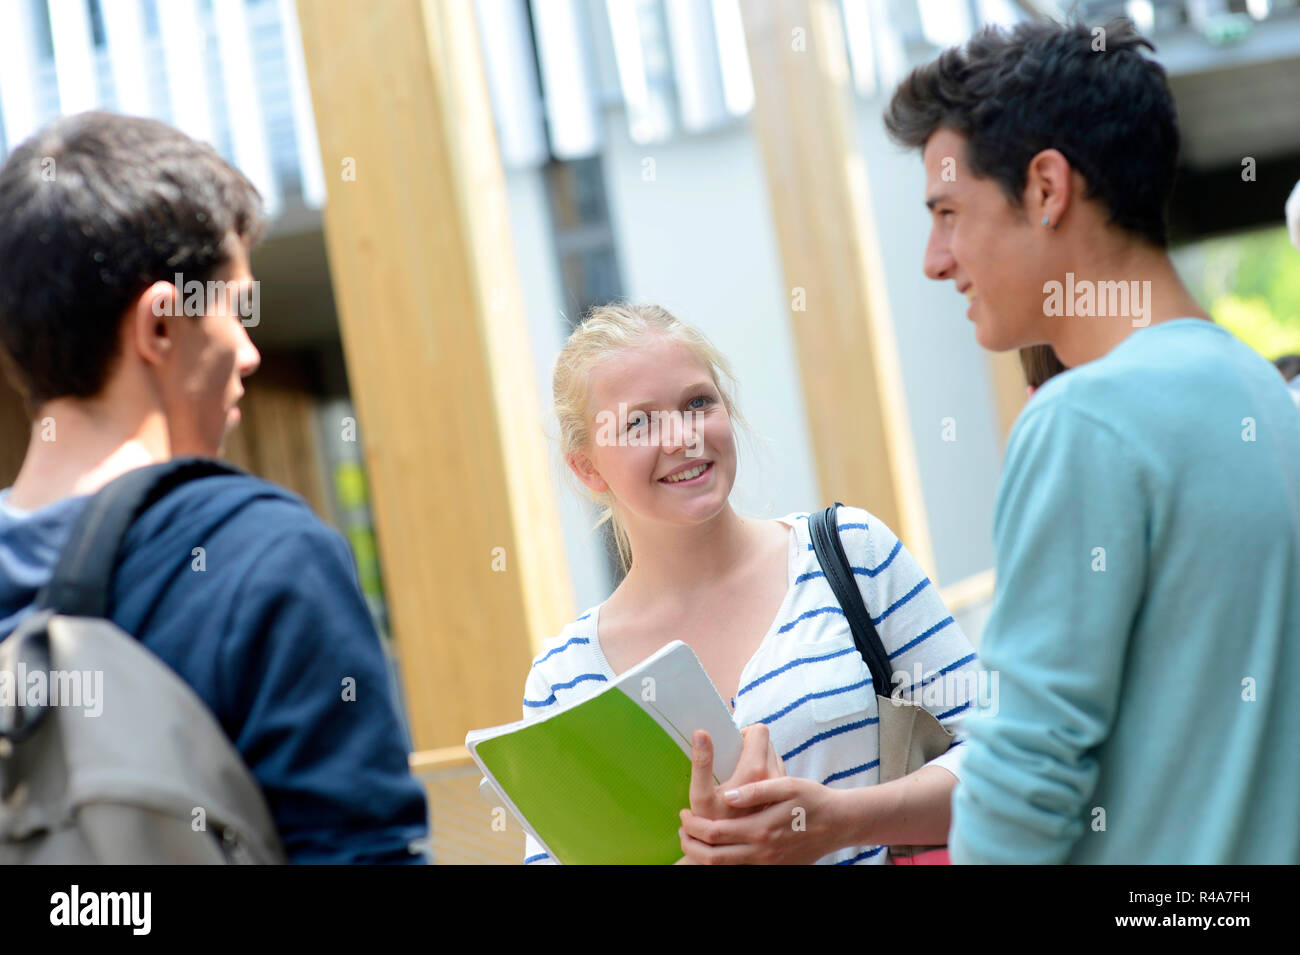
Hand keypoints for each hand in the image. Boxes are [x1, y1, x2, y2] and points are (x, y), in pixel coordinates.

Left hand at [678, 776, 846, 864]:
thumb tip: (728, 795)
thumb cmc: (812, 799)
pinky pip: (739, 870)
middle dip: (690, 845)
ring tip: (694, 840)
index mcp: (760, 829)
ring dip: (702, 857)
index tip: (684, 813)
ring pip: (724, 868)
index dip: (693, 825)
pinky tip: (717, 850)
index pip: (714, 833)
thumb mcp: (787, 785)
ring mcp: (767, 864)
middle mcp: (761, 852)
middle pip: (712, 857)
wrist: (838, 823)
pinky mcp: (773, 868)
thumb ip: (756, 790)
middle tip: (683, 829)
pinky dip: (722, 864)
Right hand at [686, 724, 783, 823]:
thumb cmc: (715, 827)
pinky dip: (765, 777)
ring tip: (741, 778)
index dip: (744, 733)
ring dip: (759, 762)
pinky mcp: (783, 800)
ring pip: (774, 760)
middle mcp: (774, 779)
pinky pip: (777, 776)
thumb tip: (701, 733)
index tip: (733, 744)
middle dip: (750, 748)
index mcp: (755, 772)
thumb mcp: (701, 797)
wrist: (737, 857)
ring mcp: (781, 791)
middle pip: (768, 744)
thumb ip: (702, 763)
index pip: (760, 732)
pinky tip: (751, 791)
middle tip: (733, 762)